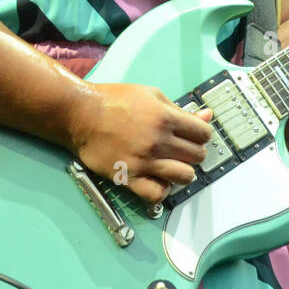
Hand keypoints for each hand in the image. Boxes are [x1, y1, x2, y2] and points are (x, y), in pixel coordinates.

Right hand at [66, 82, 211, 203]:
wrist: (81, 114)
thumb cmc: (114, 100)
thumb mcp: (150, 94)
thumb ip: (180, 108)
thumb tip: (207, 116)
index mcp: (166, 117)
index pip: (204, 134)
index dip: (201, 135)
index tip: (192, 136)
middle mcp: (159, 140)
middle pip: (197, 156)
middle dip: (193, 153)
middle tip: (180, 150)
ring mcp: (145, 161)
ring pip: (184, 176)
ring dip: (182, 172)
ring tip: (171, 166)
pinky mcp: (129, 176)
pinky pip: (157, 194)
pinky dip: (161, 190)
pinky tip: (156, 180)